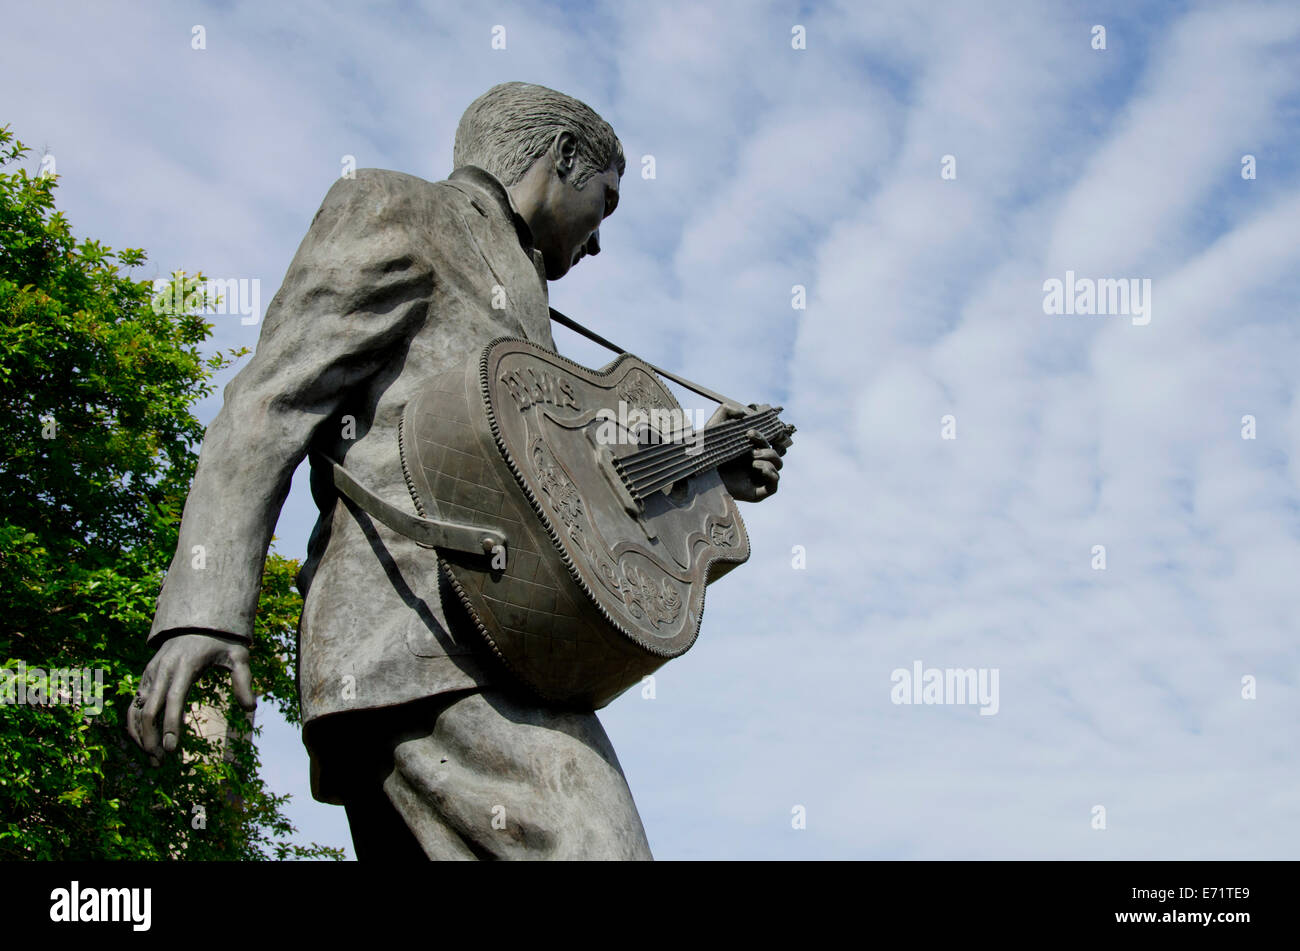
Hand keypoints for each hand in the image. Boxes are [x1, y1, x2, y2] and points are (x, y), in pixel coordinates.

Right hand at [126, 631, 255, 764]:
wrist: (195, 621)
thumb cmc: (220, 641)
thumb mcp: (238, 655)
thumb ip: (244, 680)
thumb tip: (250, 707)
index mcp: (184, 666)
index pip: (174, 700)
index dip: (171, 726)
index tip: (172, 750)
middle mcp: (162, 670)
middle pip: (149, 709)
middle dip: (151, 739)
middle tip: (160, 764)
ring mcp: (150, 673)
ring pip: (135, 709)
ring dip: (140, 737)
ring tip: (152, 761)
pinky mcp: (144, 677)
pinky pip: (133, 705)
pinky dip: (134, 726)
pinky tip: (144, 744)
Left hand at [710, 403, 788, 501]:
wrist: (697, 474)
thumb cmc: (705, 451)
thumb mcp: (715, 426)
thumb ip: (727, 410)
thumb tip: (745, 413)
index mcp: (751, 449)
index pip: (769, 440)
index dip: (766, 434)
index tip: (749, 432)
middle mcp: (756, 463)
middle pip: (776, 451)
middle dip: (765, 444)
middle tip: (748, 443)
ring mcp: (757, 478)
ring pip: (777, 464)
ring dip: (769, 456)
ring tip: (751, 459)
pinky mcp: (756, 493)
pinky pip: (774, 485)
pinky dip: (772, 474)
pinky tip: (759, 468)